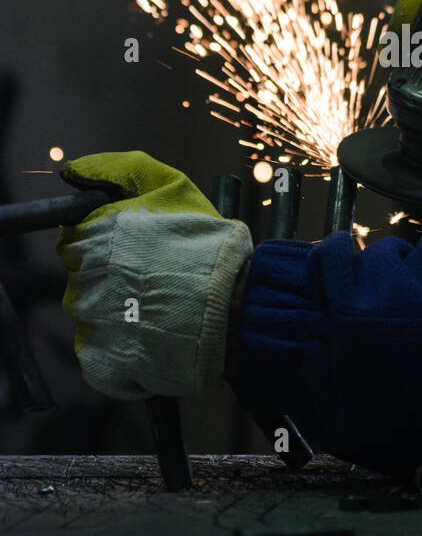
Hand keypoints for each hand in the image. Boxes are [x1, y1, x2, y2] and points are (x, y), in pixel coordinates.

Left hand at [57, 151, 252, 399]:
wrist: (236, 309)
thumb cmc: (206, 246)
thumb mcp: (171, 187)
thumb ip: (118, 170)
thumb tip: (72, 172)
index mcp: (91, 240)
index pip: (75, 239)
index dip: (107, 239)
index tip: (138, 246)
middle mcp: (81, 284)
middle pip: (82, 276)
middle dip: (112, 273)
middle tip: (155, 275)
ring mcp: (89, 328)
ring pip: (93, 313)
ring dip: (118, 308)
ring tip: (159, 306)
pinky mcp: (101, 364)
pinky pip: (102, 351)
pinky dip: (122, 344)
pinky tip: (153, 333)